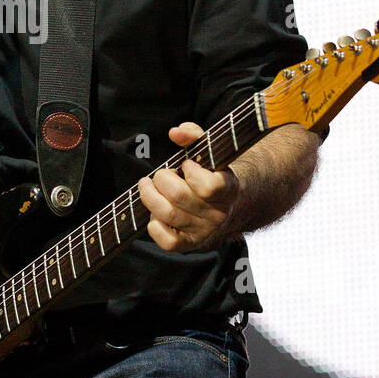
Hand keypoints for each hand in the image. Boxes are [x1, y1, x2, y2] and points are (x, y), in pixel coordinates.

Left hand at [137, 122, 241, 252]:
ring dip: (150, 197)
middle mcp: (218, 214)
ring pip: (168, 215)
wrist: (230, 206)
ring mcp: (204, 232)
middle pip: (178, 196)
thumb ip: (193, 135)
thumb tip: (175, 133)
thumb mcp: (209, 151)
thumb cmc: (213, 173)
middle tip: (161, 174)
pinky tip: (155, 213)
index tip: (187, 164)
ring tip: (148, 187)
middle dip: (161, 179)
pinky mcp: (190, 244)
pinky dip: (154, 226)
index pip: (208, 186)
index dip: (191, 171)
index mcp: (228, 190)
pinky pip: (167, 242)